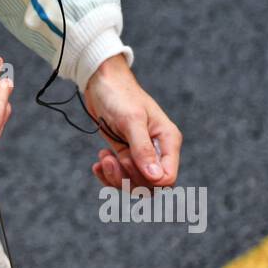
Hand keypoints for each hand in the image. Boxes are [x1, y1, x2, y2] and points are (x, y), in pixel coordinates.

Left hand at [84, 55, 181, 189]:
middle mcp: (157, 150)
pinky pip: (121, 176)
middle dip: (128, 179)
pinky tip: (99, 162)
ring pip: (134, 184)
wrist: (100, 82)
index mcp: (168, 141)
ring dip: (115, 177)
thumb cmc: (119, 95)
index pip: (167, 177)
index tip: (128, 161)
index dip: (148, 180)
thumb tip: (155, 178)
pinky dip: (108, 174)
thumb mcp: (131, 120)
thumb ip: (143, 149)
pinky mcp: (125, 153)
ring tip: (103, 157)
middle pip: (150, 186)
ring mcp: (141, 154)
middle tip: (111, 159)